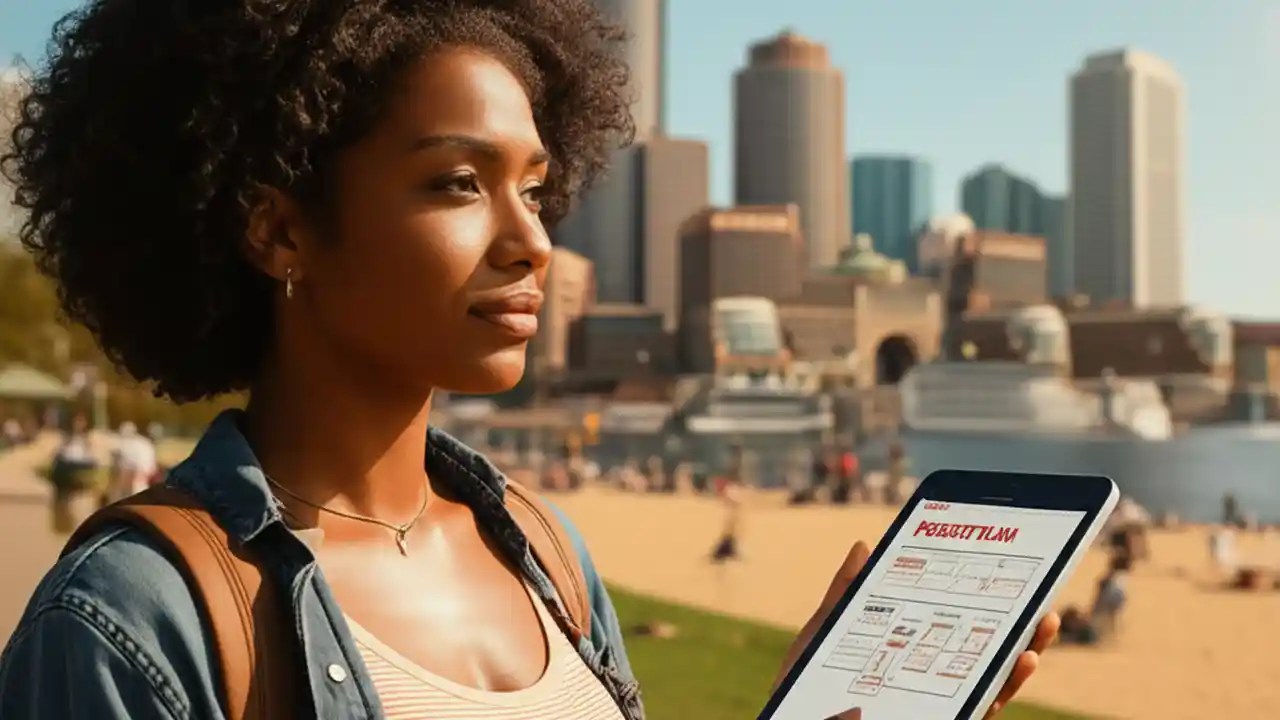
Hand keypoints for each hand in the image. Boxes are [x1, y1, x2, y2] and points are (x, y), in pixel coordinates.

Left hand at [773, 542, 1061, 719]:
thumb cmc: (803, 688)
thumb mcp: (822, 635)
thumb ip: (845, 594)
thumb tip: (865, 546)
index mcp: (906, 657)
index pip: (951, 628)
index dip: (981, 604)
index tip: (1007, 573)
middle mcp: (928, 684)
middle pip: (982, 653)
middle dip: (1018, 625)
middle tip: (1041, 595)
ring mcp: (935, 704)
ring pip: (992, 681)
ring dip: (1023, 652)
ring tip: (1042, 622)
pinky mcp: (940, 719)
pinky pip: (979, 706)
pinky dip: (1004, 684)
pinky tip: (1020, 659)